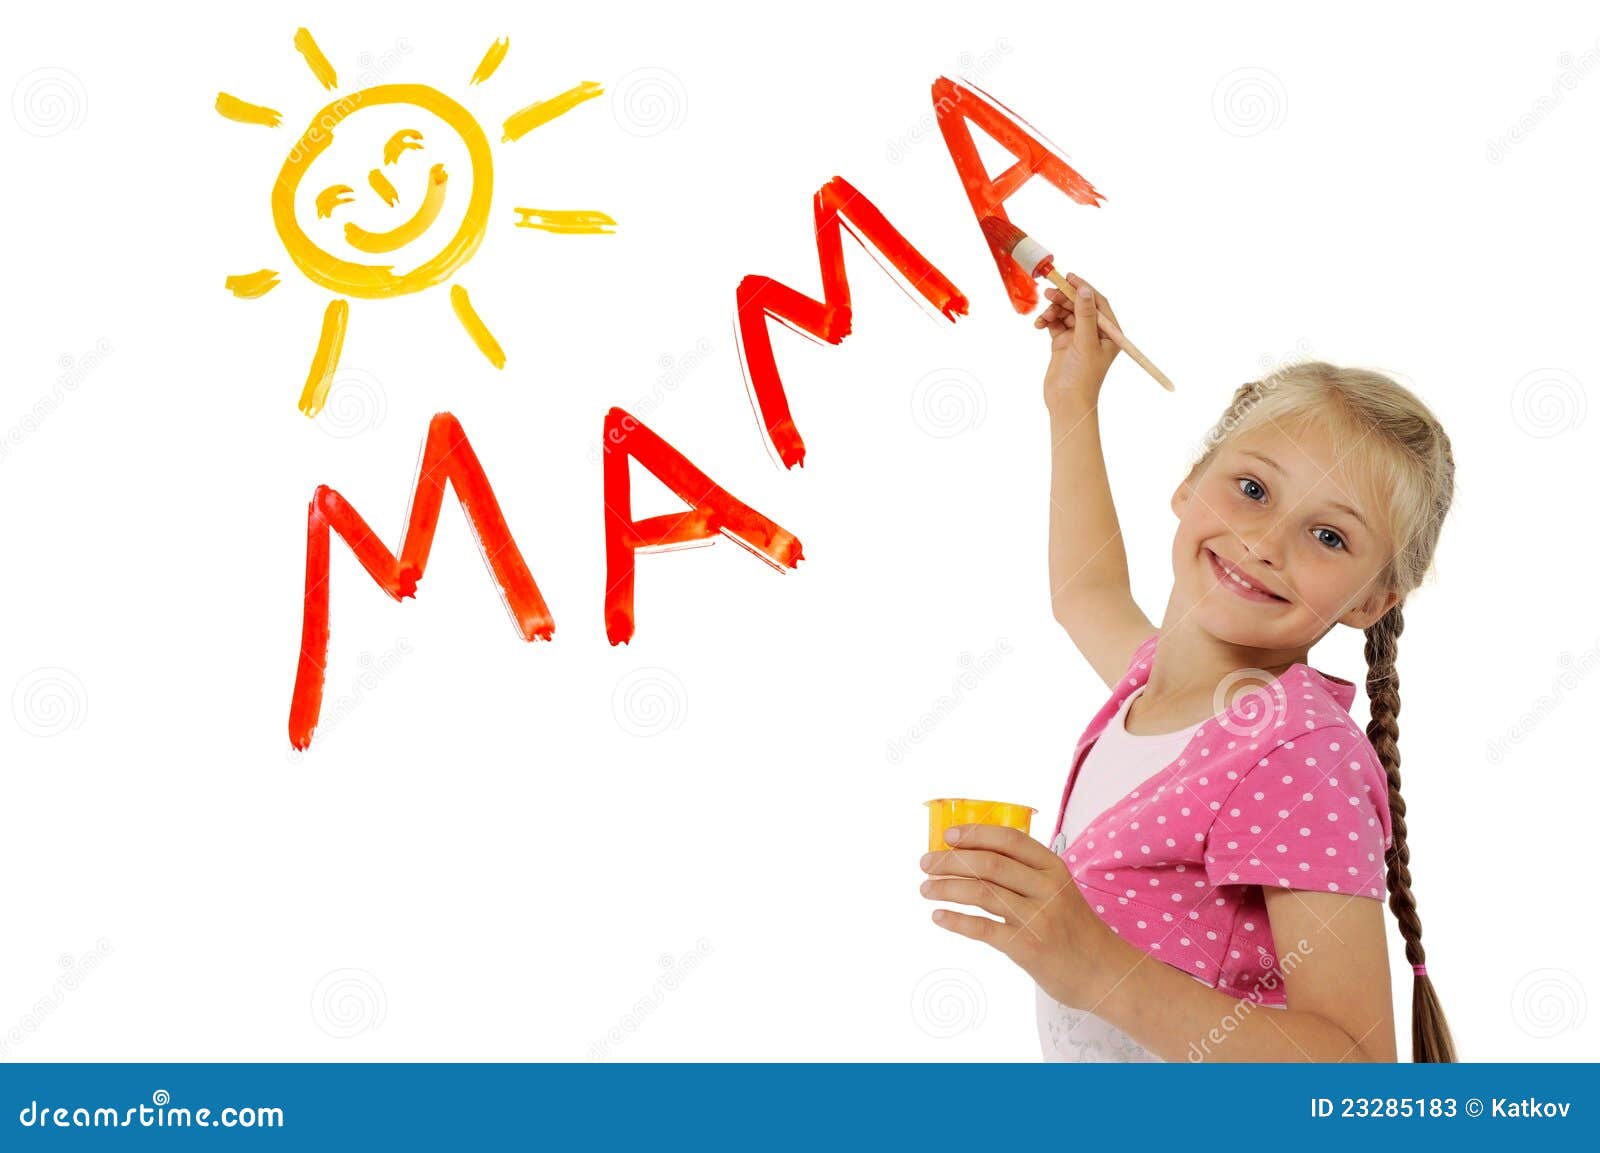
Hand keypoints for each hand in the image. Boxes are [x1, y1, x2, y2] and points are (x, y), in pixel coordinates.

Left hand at [919, 823, 1114, 1009]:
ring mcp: (1038, 917)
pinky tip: (939, 917)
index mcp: (1053, 868)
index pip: (1009, 839)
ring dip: (946, 887)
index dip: (974, 833)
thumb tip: (973, 857)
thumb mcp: (1058, 890)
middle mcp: (1047, 888)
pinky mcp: (1028, 947)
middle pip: (988, 863)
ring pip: (981, 892)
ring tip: (925, 889)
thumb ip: (1025, 874)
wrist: (1104, 972)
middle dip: (949, 860)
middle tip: (925, 863)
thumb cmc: (1073, 929)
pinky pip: (983, 929)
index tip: (947, 835)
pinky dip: (956, 921)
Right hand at [1034, 273, 1122, 408]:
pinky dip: (1047, 321)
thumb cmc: (1082, 377)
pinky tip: (1039, 325)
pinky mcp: (1062, 343)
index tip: (1070, 278)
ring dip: (1053, 311)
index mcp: (1109, 333)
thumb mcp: (1085, 342)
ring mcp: (1078, 338)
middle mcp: (1095, 333)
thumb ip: (1084, 314)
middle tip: (1049, 293)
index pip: (1098, 303)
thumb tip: (1084, 290)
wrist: (1066, 402)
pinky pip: (1054, 324)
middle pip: (1079, 305)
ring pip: (1065, 313)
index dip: (1084, 288)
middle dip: (1065, 298)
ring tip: (1044, 316)